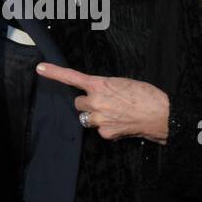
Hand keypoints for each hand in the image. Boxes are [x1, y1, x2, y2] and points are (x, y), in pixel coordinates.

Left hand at [36, 63, 168, 143]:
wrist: (161, 114)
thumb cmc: (147, 95)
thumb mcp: (122, 83)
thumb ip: (105, 89)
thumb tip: (99, 97)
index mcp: (100, 84)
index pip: (72, 77)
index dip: (54, 73)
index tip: (40, 68)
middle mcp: (95, 101)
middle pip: (79, 103)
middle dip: (88, 104)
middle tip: (106, 103)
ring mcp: (99, 118)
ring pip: (88, 118)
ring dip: (96, 116)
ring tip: (116, 114)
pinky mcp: (105, 133)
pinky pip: (100, 130)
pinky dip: (108, 128)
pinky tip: (122, 124)